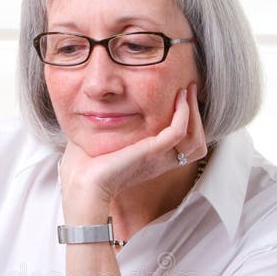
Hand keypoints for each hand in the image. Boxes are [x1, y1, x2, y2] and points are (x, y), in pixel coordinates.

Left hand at [59, 82, 206, 219]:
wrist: (80, 186)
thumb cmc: (84, 168)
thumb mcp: (101, 140)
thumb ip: (107, 122)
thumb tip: (98, 102)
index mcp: (149, 159)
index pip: (184, 143)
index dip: (188, 121)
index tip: (179, 96)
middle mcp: (158, 160)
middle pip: (196, 141)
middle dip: (196, 113)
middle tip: (188, 90)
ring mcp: (157, 157)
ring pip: (194, 137)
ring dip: (193, 111)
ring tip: (186, 91)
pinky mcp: (151, 152)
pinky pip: (179, 131)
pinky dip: (183, 113)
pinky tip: (178, 97)